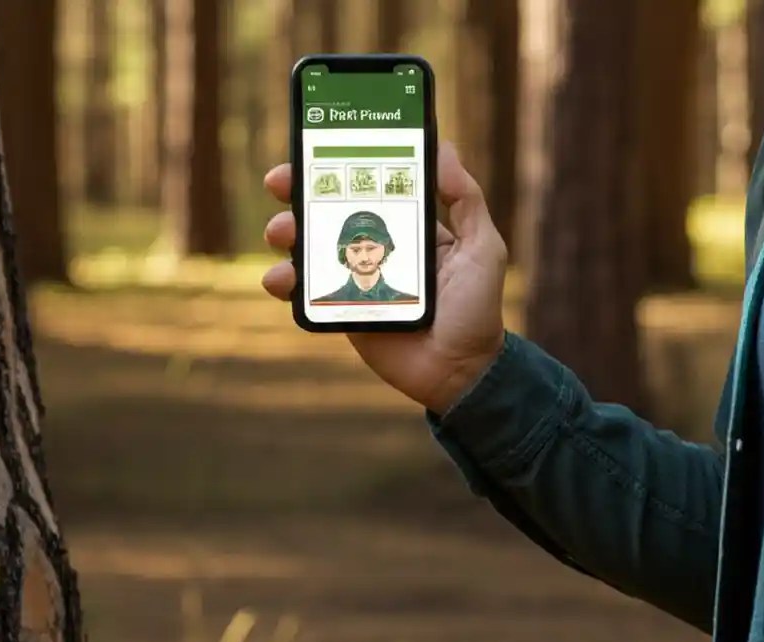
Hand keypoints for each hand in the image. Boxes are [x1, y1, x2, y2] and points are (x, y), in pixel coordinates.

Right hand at [261, 141, 508, 414]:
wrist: (461, 371)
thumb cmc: (477, 308)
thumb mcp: (483, 246)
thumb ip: (465, 199)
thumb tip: (445, 148)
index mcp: (404, 225)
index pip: (366, 186)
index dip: (339, 166)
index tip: (316, 148)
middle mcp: (373, 247)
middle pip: (327, 211)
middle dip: (298, 193)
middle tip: (281, 183)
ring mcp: (353, 279)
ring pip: (308, 248)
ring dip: (286, 233)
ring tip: (281, 232)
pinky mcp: (339, 310)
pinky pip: (304, 292)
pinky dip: (285, 282)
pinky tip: (281, 277)